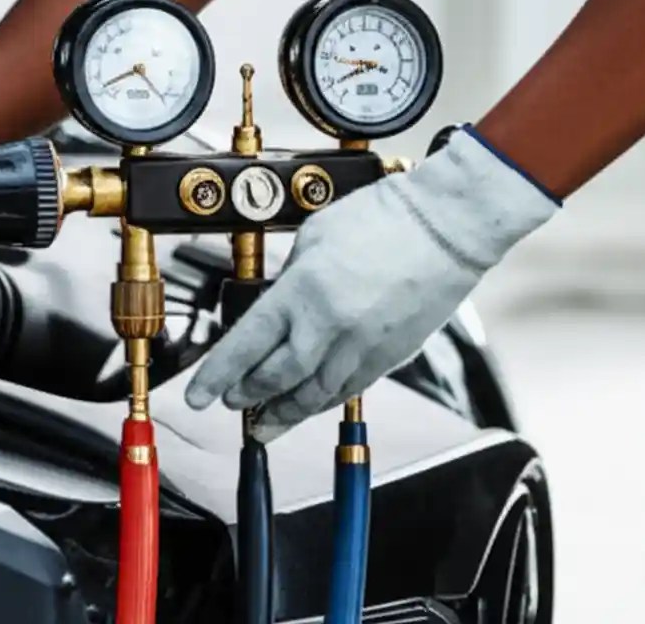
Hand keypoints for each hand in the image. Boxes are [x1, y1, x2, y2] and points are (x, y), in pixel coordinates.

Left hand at [184, 126, 559, 441]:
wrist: (447, 226)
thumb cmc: (385, 218)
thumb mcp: (315, 237)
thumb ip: (291, 277)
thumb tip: (278, 304)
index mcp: (302, 292)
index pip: (246, 345)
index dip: (216, 375)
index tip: (197, 395)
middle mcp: (329, 327)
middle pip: (275, 379)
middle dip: (248, 396)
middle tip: (232, 405)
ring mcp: (362, 347)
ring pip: (313, 395)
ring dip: (284, 412)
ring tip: (264, 425)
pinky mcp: (390, 357)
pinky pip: (347, 390)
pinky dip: (322, 402)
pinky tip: (308, 406)